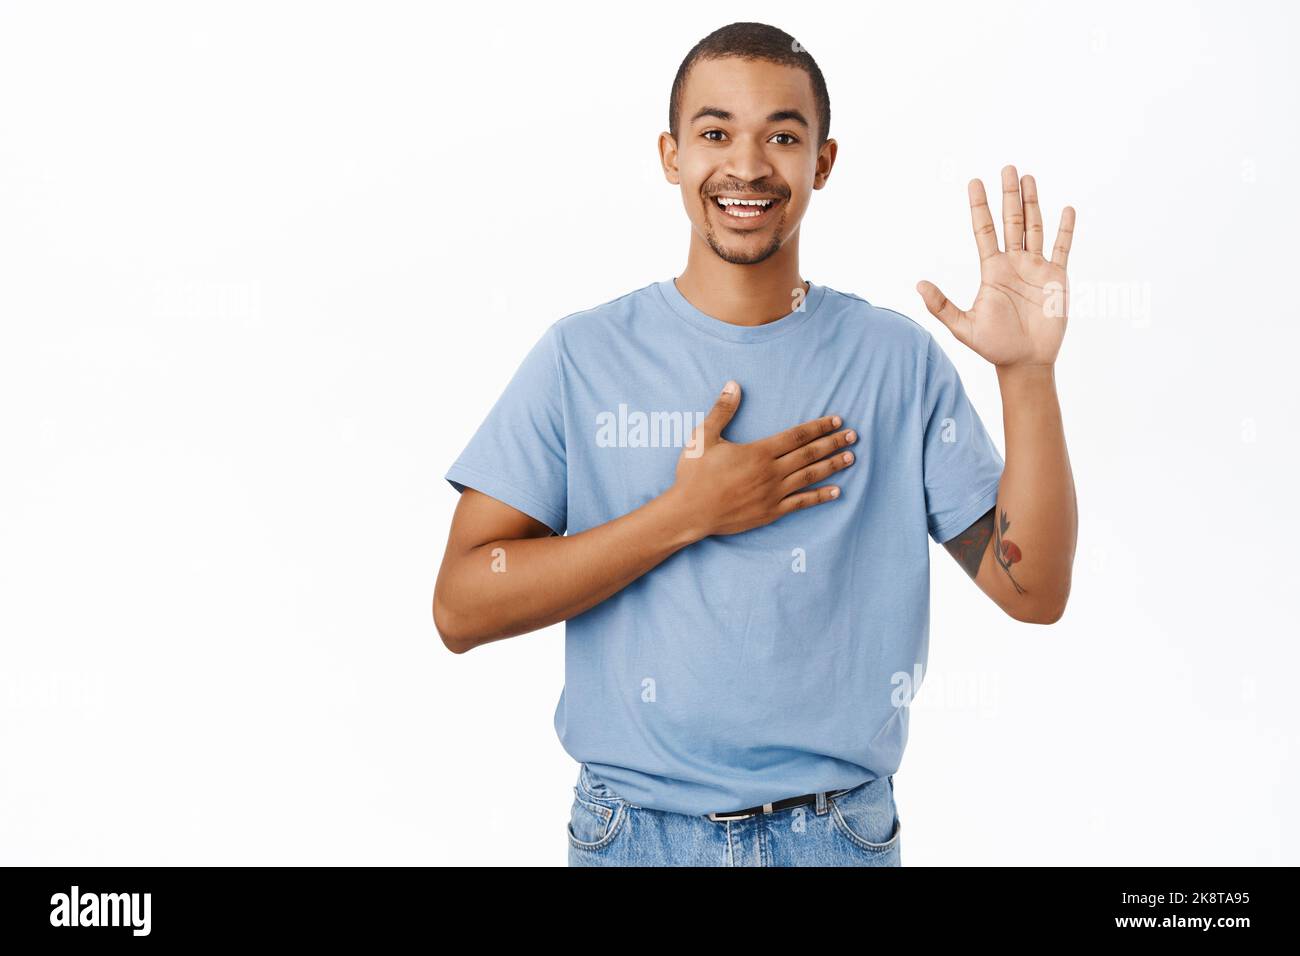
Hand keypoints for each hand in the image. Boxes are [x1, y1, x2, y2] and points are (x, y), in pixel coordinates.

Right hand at [668, 381, 855, 538]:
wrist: (689, 512)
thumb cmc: (694, 474)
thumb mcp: (703, 437)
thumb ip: (722, 411)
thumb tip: (734, 385)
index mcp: (758, 452)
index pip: (796, 436)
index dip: (818, 427)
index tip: (836, 421)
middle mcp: (771, 472)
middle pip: (809, 454)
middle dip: (833, 443)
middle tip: (853, 436)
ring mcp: (773, 494)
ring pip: (809, 477)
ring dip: (832, 466)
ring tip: (851, 457)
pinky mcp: (770, 512)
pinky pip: (801, 503)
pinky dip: (820, 496)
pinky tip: (837, 491)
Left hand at [916, 165, 1076, 367]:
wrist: (1025, 362)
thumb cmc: (994, 346)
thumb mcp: (963, 326)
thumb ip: (941, 305)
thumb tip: (918, 285)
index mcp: (992, 270)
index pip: (983, 230)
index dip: (979, 206)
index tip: (975, 182)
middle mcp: (1013, 264)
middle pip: (1011, 221)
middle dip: (1009, 195)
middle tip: (1007, 167)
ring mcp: (1036, 269)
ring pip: (1035, 228)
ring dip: (1033, 203)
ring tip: (1028, 178)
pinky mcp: (1057, 278)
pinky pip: (1062, 249)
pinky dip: (1065, 230)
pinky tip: (1066, 210)